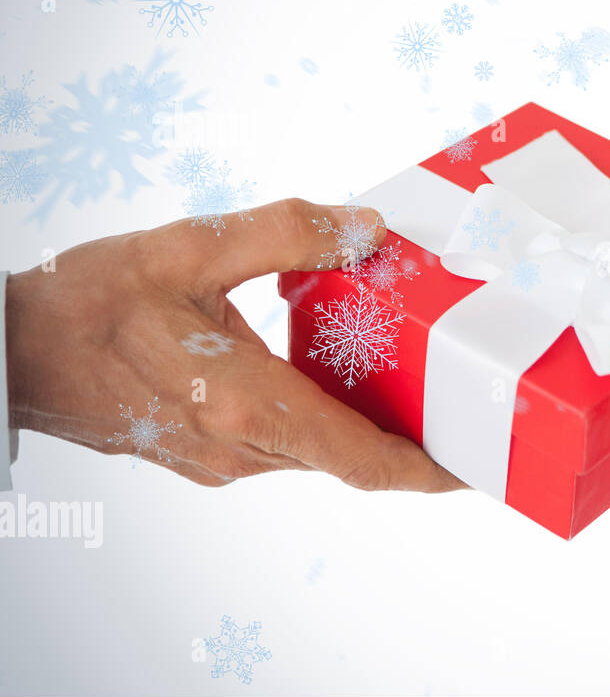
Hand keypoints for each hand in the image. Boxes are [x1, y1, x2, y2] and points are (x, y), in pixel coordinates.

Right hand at [4, 199, 462, 491]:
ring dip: (366, 424)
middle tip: (460, 401)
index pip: (366, 460)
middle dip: (411, 437)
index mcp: (248, 406)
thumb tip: (368, 227)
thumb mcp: (190, 246)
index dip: (431, 469)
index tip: (476, 465)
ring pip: (318, 450)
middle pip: (352, 457)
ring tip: (409, 375)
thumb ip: (287, 233)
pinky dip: (322, 417)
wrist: (9, 355)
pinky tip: (332, 369)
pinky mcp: (203, 451)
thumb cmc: (86, 305)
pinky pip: (284, 442)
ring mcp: (220, 458)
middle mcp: (241, 447)